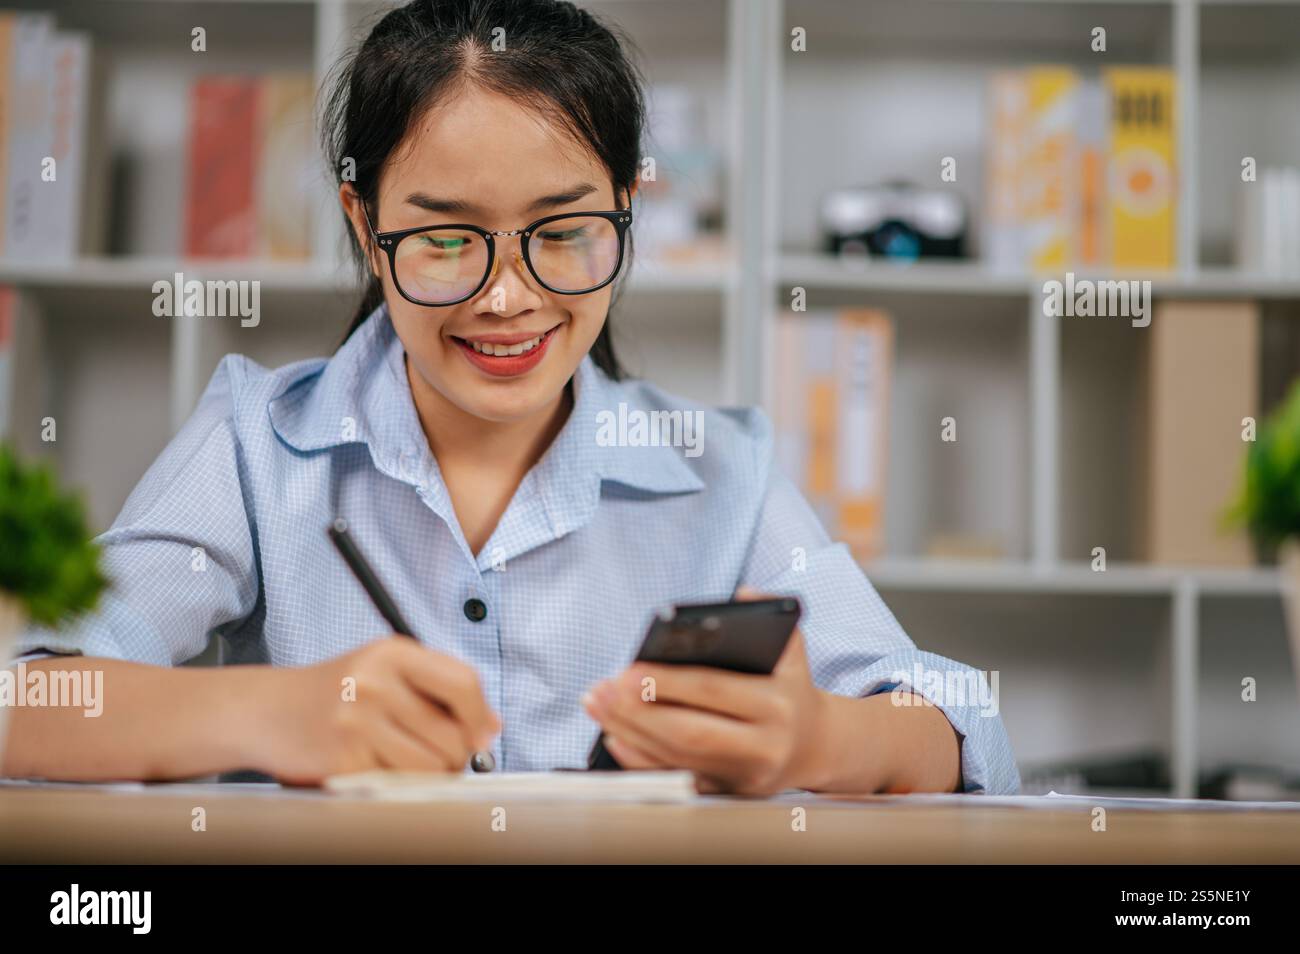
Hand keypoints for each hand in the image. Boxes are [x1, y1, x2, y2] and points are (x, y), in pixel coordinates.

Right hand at [253, 636, 499, 784]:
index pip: (463, 682)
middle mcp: (375, 681)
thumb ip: (440, 691)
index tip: (484, 736)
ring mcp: (356, 720)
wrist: (266, 711)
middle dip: (454, 756)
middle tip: (434, 756)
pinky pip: (397, 785)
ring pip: (431, 767)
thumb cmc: (338, 693)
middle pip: (453, 736)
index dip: (481, 715)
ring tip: (401, 761)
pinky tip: (371, 767)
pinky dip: (392, 785)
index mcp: (393, 652)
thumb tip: (492, 726)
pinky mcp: (342, 759)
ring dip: (427, 775)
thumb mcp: (387, 672)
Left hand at [583, 594, 830, 795]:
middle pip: (688, 732)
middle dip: (638, 712)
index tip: (627, 669)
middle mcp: (764, 745)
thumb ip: (769, 613)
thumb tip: (742, 595)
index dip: (666, 682)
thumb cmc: (789, 685)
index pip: (713, 690)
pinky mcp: (726, 792)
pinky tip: (614, 736)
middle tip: (602, 689)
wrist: (816, 744)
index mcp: (776, 703)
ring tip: (597, 704)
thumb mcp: (792, 646)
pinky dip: (640, 760)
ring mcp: (744, 775)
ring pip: (676, 758)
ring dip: (628, 731)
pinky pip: (676, 779)